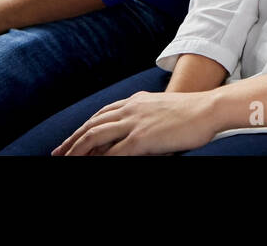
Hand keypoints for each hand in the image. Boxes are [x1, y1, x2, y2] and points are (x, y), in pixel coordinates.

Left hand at [53, 90, 221, 155]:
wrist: (209, 108)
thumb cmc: (193, 111)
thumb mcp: (164, 108)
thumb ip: (147, 115)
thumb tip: (138, 129)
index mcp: (136, 101)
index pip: (101, 114)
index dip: (84, 127)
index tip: (72, 139)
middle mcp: (130, 109)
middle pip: (92, 125)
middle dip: (72, 140)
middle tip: (58, 153)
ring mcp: (134, 123)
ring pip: (95, 137)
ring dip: (77, 150)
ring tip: (66, 160)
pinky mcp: (141, 139)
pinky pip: (112, 153)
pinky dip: (99, 160)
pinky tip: (91, 165)